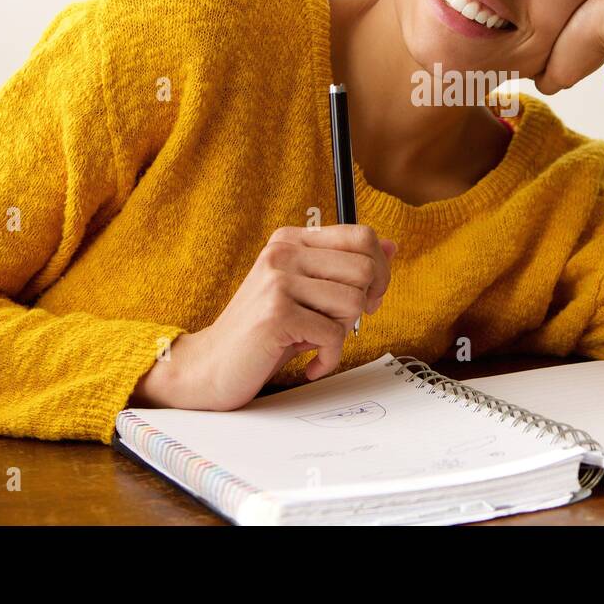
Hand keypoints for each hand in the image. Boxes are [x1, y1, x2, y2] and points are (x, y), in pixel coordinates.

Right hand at [129, 224, 396, 410]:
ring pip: (353, 302)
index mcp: (291, 240)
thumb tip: (392, 246)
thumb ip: (345, 267)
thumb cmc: (263, 332)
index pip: (362, 236)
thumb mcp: (307, 292)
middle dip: (363, 305)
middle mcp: (283, 253)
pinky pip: (334, 335)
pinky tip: (308, 364)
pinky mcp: (276, 314)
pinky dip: (327, 358)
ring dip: (341, 332)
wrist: (211, 366)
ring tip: (313, 340)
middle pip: (364, 270)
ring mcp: (278, 281)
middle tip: (338, 325)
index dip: (379, 270)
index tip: (369, 297)